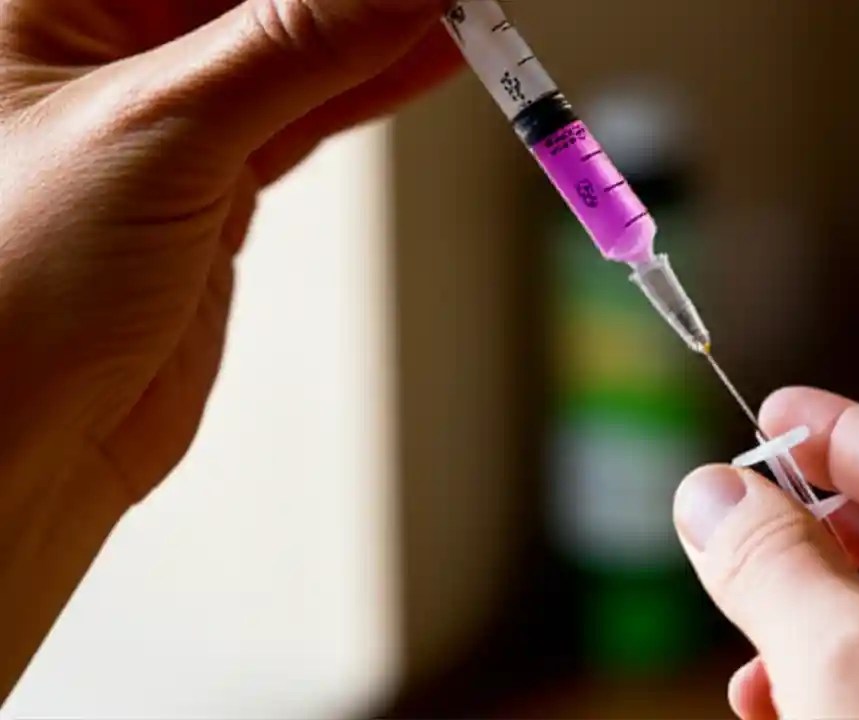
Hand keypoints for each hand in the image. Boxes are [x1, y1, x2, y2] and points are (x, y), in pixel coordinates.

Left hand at [0, 0, 458, 694]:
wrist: (16, 445)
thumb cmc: (11, 282)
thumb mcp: (165, 130)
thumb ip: (294, 43)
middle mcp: (103, 40)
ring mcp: (169, 116)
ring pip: (295, 46)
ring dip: (380, 30)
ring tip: (467, 14)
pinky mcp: (215, 184)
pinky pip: (307, 112)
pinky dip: (371, 89)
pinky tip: (432, 59)